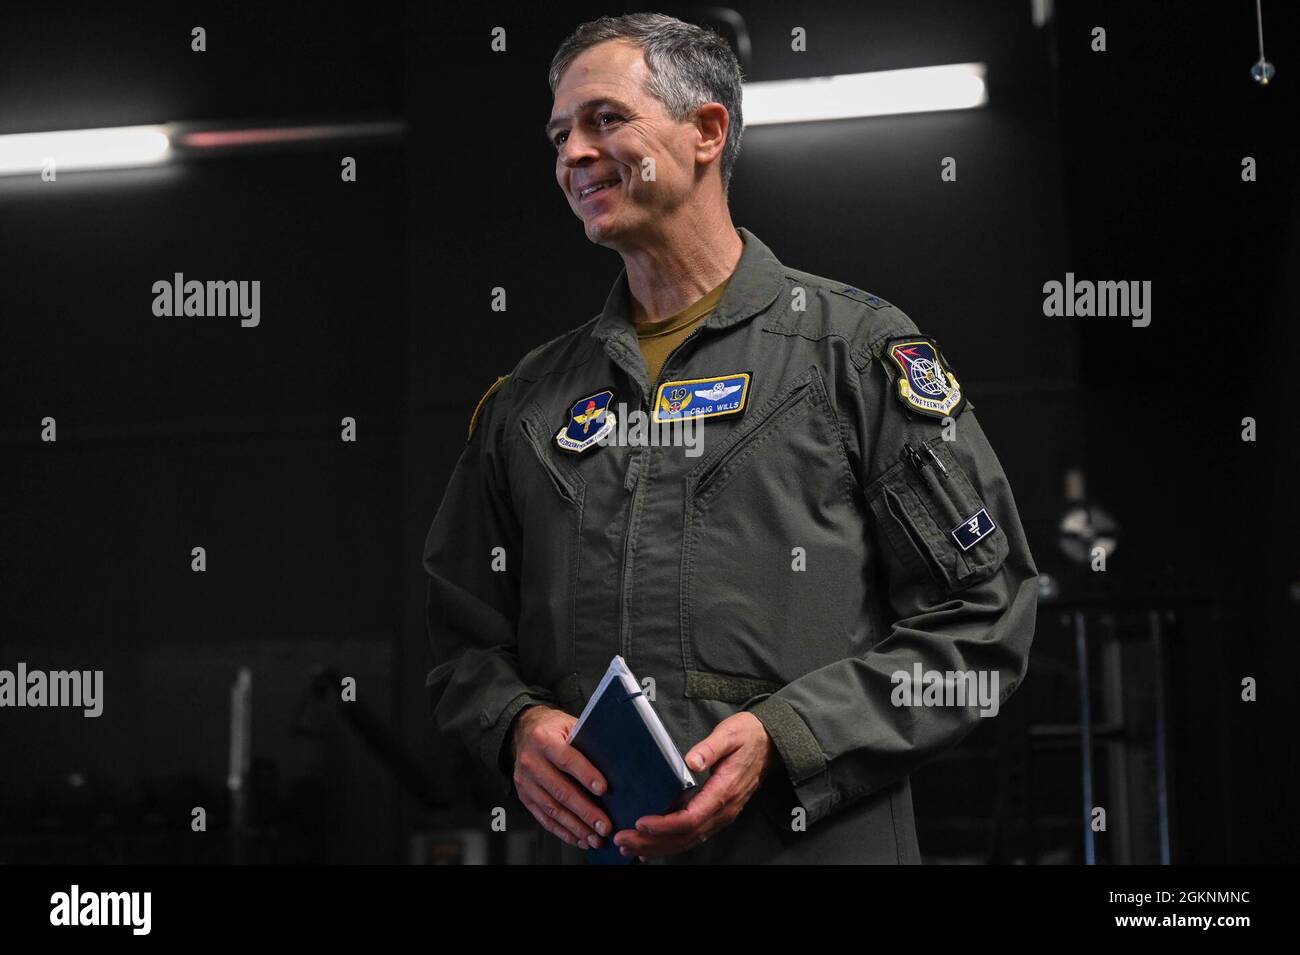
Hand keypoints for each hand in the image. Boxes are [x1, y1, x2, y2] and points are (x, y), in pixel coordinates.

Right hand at [511, 705, 612, 849]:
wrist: (525, 731)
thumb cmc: (554, 728)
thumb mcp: (569, 724)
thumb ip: (587, 741)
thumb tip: (616, 761)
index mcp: (544, 739)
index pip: (567, 759)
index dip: (586, 775)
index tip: (603, 789)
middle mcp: (531, 761)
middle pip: (561, 790)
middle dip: (585, 811)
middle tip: (604, 825)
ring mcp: (526, 782)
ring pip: (553, 809)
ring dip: (576, 827)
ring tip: (595, 837)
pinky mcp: (525, 797)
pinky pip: (544, 818)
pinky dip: (563, 831)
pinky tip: (578, 838)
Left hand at [613, 711, 776, 860]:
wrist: (770, 744)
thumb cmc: (747, 736)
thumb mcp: (729, 734)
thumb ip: (710, 748)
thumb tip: (691, 761)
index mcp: (724, 791)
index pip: (691, 818)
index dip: (664, 824)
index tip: (641, 822)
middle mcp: (723, 810)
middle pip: (685, 836)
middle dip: (653, 842)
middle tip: (623, 841)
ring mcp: (721, 815)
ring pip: (688, 841)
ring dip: (659, 847)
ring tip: (630, 849)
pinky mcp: (717, 815)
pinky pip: (693, 836)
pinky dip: (671, 844)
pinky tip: (652, 847)